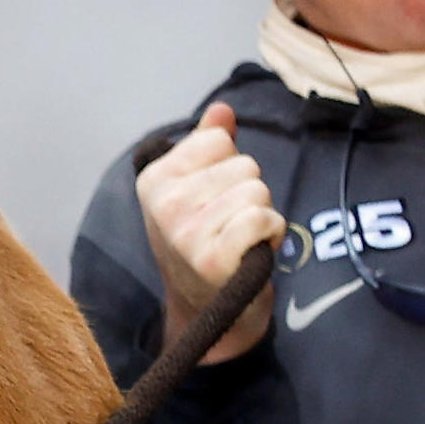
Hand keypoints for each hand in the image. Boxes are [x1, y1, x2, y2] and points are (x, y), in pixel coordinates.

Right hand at [139, 102, 283, 362]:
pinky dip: (271, 234)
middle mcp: (164, 205)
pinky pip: (264, 218)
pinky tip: (252, 252)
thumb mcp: (196, 191)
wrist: (205, 313)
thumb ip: (208, 146)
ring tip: (240, 241)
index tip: (215, 200)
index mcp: (153, 181)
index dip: (228, 168)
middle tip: (229, 227)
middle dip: (248, 193)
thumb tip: (222, 110)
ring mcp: (186, 233)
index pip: (218, 140)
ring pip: (257, 190)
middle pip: (244, 164)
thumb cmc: (203, 244)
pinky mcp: (213, 259)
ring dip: (262, 215)